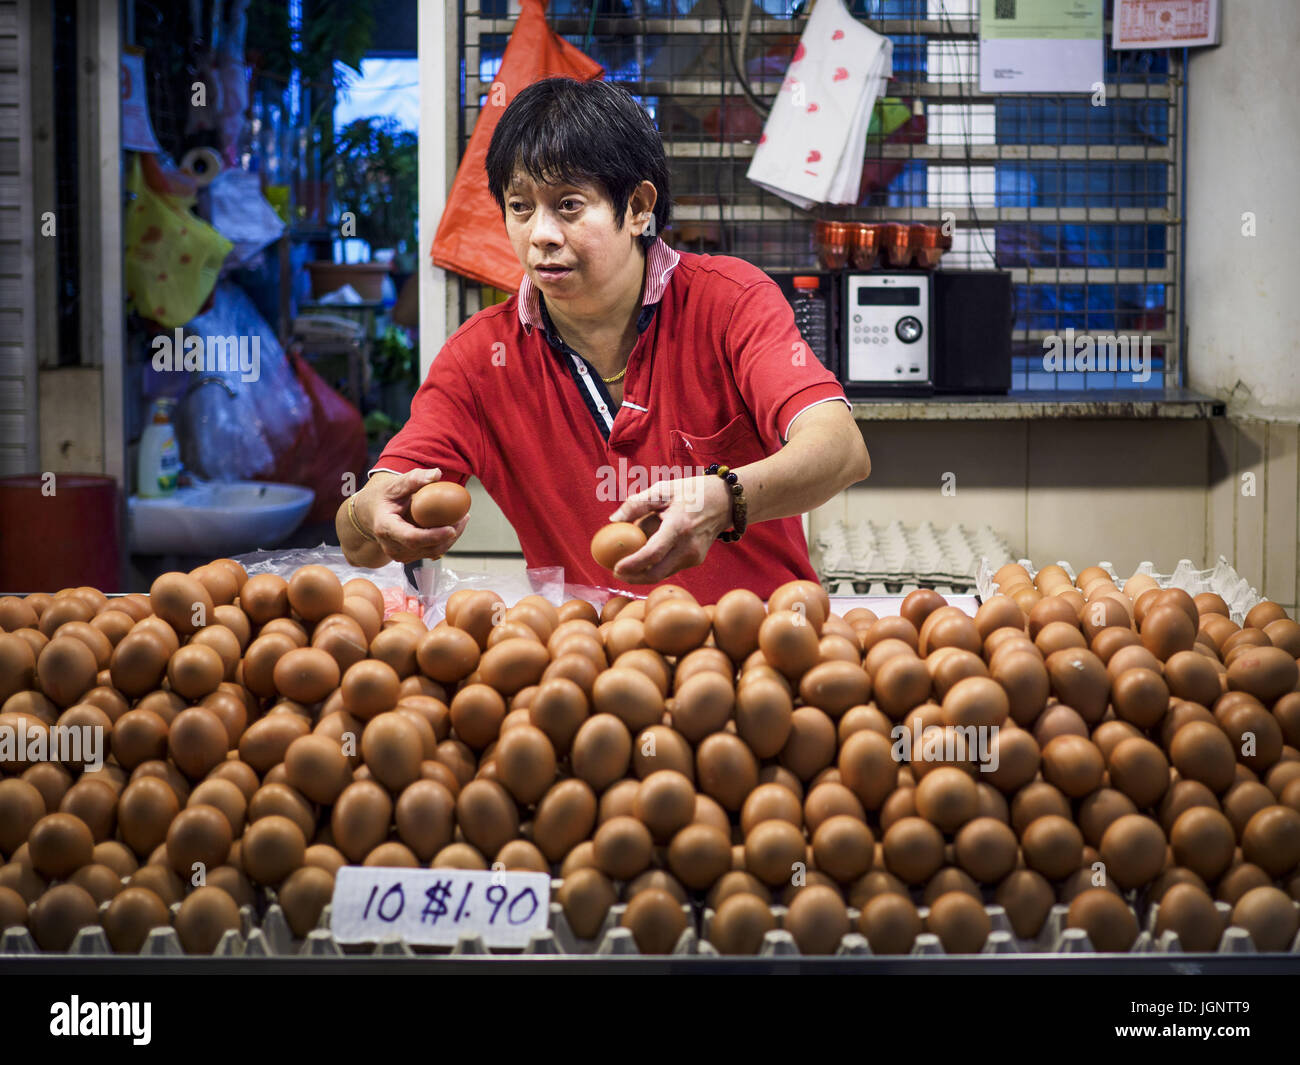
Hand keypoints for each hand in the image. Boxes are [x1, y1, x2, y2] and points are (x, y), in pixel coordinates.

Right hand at [358, 468, 470, 564]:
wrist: (370, 514)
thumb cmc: (384, 498)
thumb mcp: (394, 485)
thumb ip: (414, 479)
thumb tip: (436, 474)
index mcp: (386, 528)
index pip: (412, 538)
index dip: (433, 536)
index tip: (452, 529)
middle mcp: (391, 546)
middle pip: (427, 547)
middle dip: (450, 535)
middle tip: (464, 517)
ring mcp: (399, 555)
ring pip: (432, 552)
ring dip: (451, 538)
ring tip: (462, 518)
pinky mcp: (408, 557)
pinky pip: (432, 552)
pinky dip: (445, 540)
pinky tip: (454, 525)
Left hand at [606, 474, 731, 583]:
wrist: (724, 501)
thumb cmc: (690, 492)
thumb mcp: (662, 490)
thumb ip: (636, 504)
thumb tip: (613, 520)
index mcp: (678, 525)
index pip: (653, 553)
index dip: (632, 564)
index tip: (615, 568)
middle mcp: (688, 545)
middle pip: (656, 573)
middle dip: (632, 577)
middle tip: (615, 572)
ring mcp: (694, 556)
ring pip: (662, 574)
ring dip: (642, 573)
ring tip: (625, 564)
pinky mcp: (696, 560)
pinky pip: (670, 568)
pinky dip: (655, 566)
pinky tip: (644, 558)